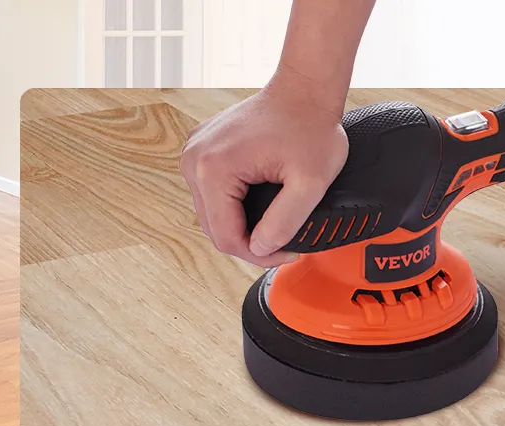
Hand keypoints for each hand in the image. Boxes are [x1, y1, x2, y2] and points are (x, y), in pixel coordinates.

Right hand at [179, 74, 348, 266]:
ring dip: (240, 224)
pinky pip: (212, 193)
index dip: (257, 255)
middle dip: (249, 241)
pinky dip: (233, 204)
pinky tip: (257, 203)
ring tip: (272, 224)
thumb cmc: (309, 127)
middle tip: (283, 242)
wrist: (303, 90)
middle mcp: (194, 160)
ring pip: (211, 213)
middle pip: (214, 228)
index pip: (225, 237)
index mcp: (212, 169)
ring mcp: (194, 153)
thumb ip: (284, 222)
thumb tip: (260, 247)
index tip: (286, 251)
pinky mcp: (201, 150)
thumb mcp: (310, 183)